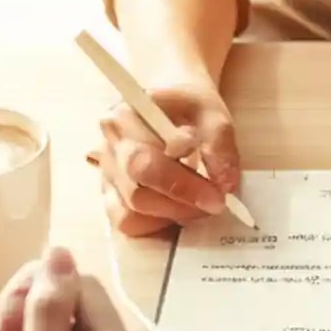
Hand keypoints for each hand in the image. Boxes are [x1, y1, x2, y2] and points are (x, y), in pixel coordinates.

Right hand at [93, 83, 239, 236]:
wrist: (171, 106)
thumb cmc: (189, 108)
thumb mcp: (212, 114)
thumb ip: (220, 144)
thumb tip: (223, 183)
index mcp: (124, 119)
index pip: (146, 163)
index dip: (183, 187)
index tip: (217, 196)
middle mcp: (109, 147)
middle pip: (136, 194)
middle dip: (181, 206)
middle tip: (214, 203)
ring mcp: (106, 173)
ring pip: (131, 213)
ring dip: (171, 215)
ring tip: (197, 201)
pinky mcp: (111, 195)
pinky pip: (127, 222)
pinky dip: (155, 223)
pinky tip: (176, 207)